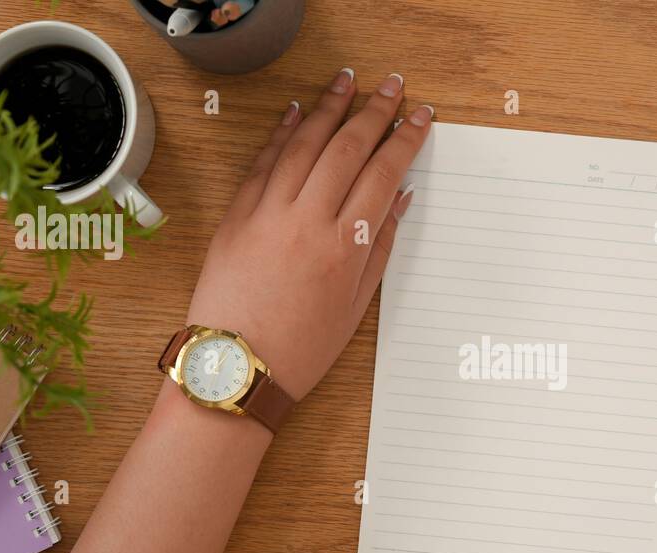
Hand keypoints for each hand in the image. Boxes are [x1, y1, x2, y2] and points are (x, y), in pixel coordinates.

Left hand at [184, 69, 429, 405]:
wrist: (235, 367)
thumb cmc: (298, 349)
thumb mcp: (354, 306)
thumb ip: (379, 247)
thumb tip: (398, 199)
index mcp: (343, 247)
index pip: (382, 174)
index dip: (405, 140)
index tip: (421, 117)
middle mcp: (306, 221)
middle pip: (347, 148)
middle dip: (374, 111)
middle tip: (392, 87)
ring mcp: (267, 213)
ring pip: (303, 145)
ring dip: (329, 108)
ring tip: (347, 81)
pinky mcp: (236, 215)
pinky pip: (263, 162)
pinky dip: (282, 133)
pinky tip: (298, 113)